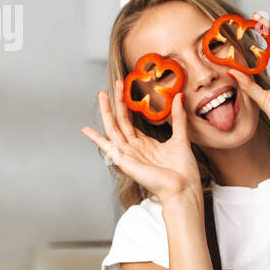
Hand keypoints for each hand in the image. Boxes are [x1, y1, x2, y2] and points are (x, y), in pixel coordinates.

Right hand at [80, 79, 202, 204]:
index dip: (127, 103)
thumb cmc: (183, 169)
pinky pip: (107, 148)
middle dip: (117, 101)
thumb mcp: (181, 137)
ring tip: (102, 94)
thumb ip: (178, 117)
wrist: (183, 187)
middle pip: (121, 120)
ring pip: (114, 128)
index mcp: (146, 144)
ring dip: (107, 111)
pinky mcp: (125, 162)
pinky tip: (86, 130)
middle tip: (115, 82)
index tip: (125, 86)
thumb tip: (179, 96)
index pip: (131, 120)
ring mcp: (128, 154)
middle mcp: (135, 148)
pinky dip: (96, 139)